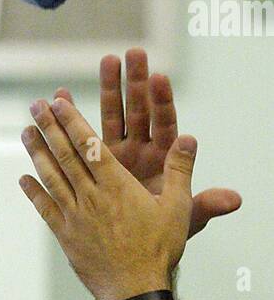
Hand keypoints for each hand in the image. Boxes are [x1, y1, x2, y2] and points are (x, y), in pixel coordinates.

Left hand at [19, 95, 192, 299]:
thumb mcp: (177, 208)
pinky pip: (45, 209)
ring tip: (26, 132)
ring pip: (51, 177)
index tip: (58, 102)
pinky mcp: (66, 235)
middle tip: (35, 106)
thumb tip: (188, 137)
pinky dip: (34, 192)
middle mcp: (91, 195)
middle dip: (49, 128)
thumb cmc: (159, 249)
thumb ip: (180, 170)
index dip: (73, 121)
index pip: (90, 145)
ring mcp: (75, 215)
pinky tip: (24, 178)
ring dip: (37, 153)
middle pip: (65, 155)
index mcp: (116, 185)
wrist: (134, 289)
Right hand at [54, 49, 240, 238]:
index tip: (159, 77)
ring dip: (110, 87)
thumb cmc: (163, 233)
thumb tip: (236, 200)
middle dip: (135, 82)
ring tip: (107, 60)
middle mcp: (142, 148)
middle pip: (140, 109)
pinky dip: (74, 114)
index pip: (165, 123)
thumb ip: (206, 204)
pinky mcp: (96, 159)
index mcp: (164, 157)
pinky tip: (62, 94)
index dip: (162, 101)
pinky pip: (84, 132)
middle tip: (132, 53)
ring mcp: (118, 151)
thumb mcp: (185, 217)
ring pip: (114, 114)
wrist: (131, 245)